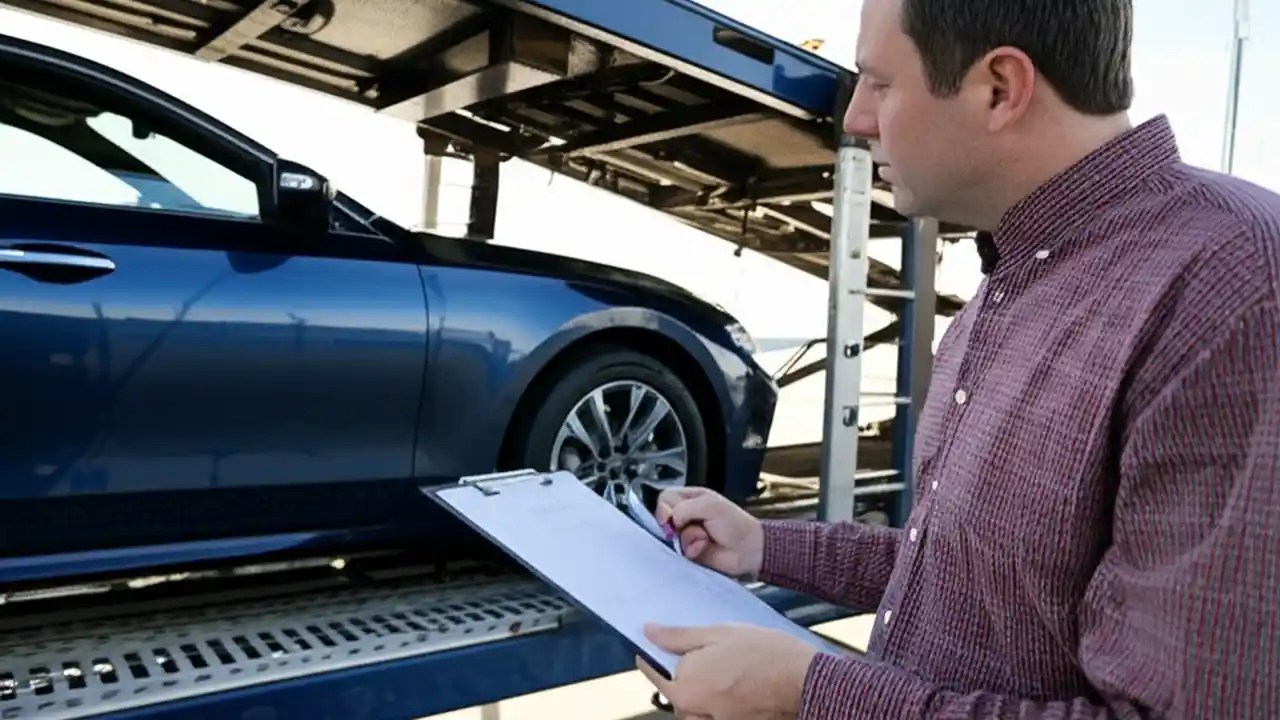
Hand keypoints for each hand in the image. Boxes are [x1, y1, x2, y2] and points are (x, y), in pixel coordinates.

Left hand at [636, 623, 817, 719]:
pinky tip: (734, 683)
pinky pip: (711, 715)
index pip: (653, 671)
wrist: (805, 683)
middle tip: (703, 654)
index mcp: (685, 686)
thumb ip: (680, 636)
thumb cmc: (765, 654)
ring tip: (724, 668)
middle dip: (683, 673)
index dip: (652, 655)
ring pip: (694, 706)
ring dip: (700, 690)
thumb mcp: (720, 633)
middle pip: (676, 691)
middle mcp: (695, 711)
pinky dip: (715, 702)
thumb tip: (649, 631)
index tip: (652, 646)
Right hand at [655, 487, 763, 578]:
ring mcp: (686, 534)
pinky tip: (704, 548)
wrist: (748, 550)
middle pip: (663, 517)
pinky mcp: (688, 552)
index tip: (670, 517)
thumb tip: (669, 520)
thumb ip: (684, 508)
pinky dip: (691, 550)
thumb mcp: (710, 506)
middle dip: (675, 524)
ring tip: (705, 539)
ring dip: (688, 538)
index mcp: (691, 498)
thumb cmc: (735, 524)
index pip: (665, 498)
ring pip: (670, 537)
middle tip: (686, 527)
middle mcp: (686, 515)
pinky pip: (678, 552)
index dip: (664, 507)